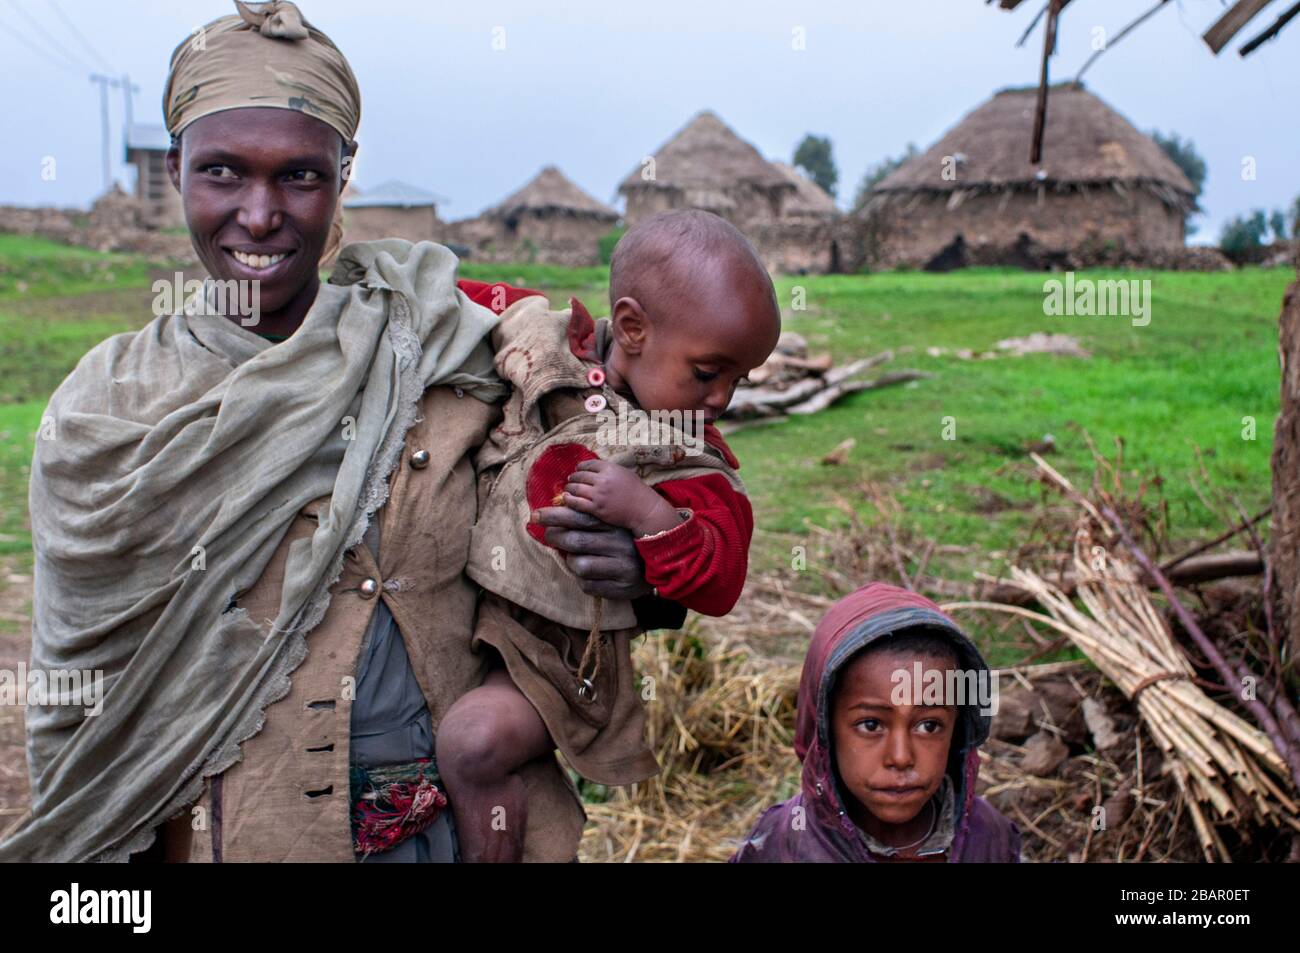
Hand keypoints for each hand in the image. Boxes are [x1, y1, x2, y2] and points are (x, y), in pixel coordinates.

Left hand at [531, 505, 653, 599]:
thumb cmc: (626, 539)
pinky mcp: (620, 588)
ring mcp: (621, 568)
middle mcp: (620, 545)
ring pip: (578, 566)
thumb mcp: (613, 522)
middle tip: (550, 536)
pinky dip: (582, 580)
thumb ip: (589, 516)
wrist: (660, 564)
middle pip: (574, 541)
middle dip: (555, 537)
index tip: (535, 515)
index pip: (580, 517)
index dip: (554, 515)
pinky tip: (590, 574)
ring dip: (570, 562)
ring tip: (575, 557)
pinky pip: (587, 585)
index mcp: (616, 525)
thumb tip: (553, 510)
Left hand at [562, 459, 680, 537]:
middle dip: (573, 477)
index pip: (588, 464)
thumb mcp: (624, 473)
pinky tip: (566, 498)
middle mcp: (603, 480)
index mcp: (610, 469)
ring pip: (576, 488)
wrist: (643, 509)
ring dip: (569, 488)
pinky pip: (577, 503)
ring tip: (568, 489)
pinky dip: (569, 500)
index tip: (577, 470)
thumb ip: (608, 470)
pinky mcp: (597, 508)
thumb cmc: (636, 491)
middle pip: (580, 476)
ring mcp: (599, 495)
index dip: (580, 467)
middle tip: (570, 480)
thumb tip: (592, 468)